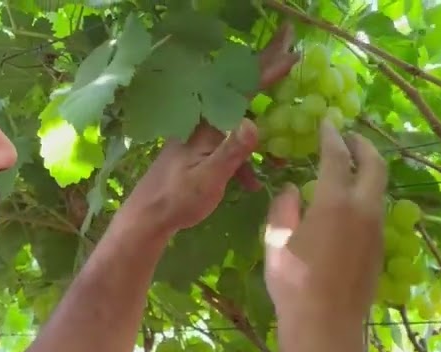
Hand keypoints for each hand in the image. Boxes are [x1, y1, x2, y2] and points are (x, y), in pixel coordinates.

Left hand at [123, 25, 299, 234]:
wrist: (149, 217)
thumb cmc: (177, 198)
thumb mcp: (208, 178)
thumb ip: (231, 152)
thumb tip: (254, 124)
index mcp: (207, 125)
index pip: (243, 90)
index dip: (268, 71)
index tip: (291, 54)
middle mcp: (205, 123)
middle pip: (241, 91)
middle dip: (265, 71)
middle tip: (288, 45)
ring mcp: (203, 136)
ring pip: (239, 119)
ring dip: (262, 125)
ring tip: (282, 121)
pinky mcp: (201, 152)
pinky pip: (230, 145)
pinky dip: (245, 159)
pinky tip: (253, 182)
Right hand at [261, 119, 386, 327]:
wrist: (326, 325)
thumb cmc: (294, 284)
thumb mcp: (276, 242)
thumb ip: (284, 209)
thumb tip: (293, 191)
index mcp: (336, 201)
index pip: (337, 156)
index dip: (331, 136)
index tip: (327, 123)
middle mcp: (364, 209)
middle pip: (374, 166)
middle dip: (362, 146)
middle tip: (349, 137)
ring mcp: (376, 230)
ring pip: (378, 189)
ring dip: (367, 172)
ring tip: (349, 169)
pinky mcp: (379, 249)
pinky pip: (375, 211)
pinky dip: (365, 196)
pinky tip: (348, 206)